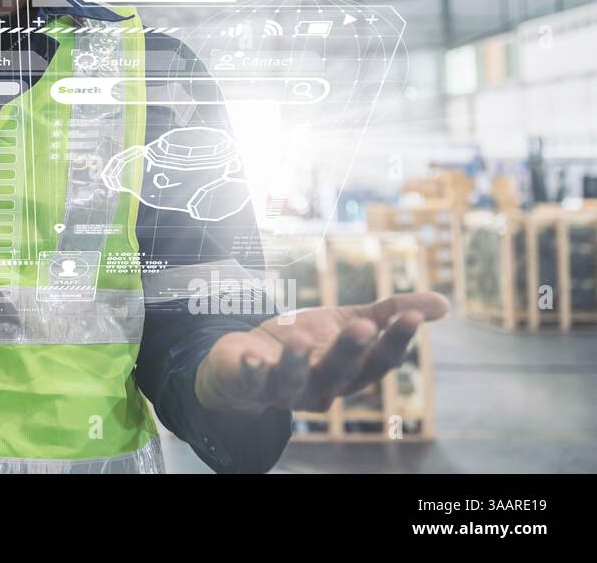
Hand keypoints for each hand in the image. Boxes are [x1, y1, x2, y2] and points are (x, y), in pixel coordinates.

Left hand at [195, 291, 448, 416]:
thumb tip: (444, 303)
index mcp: (351, 373)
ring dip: (298, 360)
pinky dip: (251, 370)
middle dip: (352, 350)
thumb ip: (391, 313)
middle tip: (363, 325)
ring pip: (295, 379)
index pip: (379, 361)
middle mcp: (322, 387)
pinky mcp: (250, 382)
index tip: (412, 317)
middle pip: (341, 372)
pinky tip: (251, 355)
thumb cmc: (308, 342)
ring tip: (301, 337)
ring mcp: (284, 388)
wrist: (247, 361)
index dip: (395, 340)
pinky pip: (251, 381)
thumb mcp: (350, 322)